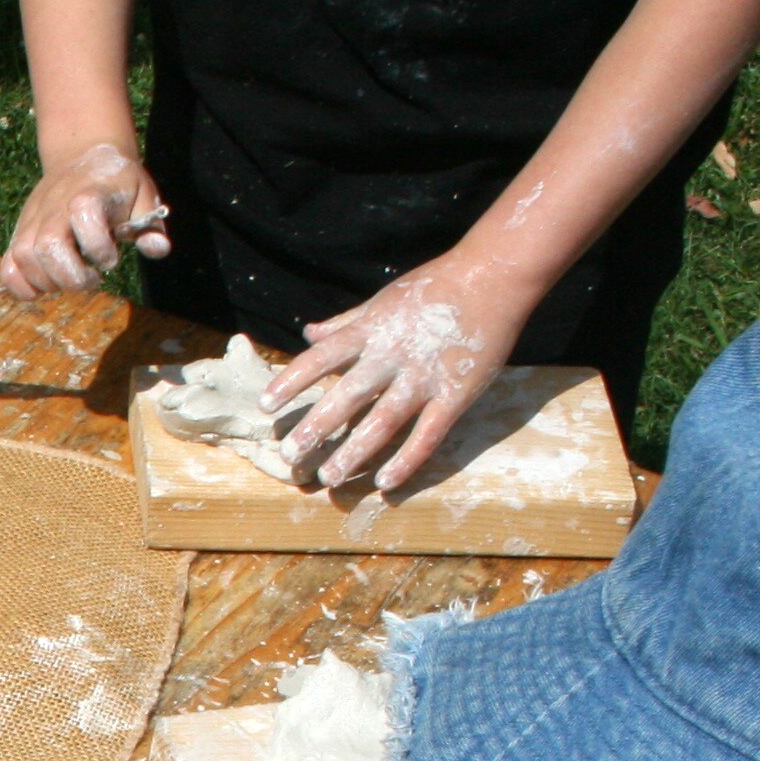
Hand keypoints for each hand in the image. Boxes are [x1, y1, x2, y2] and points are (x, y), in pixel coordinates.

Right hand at [1, 141, 170, 298]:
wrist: (81, 157)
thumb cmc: (116, 183)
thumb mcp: (143, 195)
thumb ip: (150, 225)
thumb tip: (158, 250)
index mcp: (88, 194)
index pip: (84, 217)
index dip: (100, 247)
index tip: (112, 259)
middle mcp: (55, 208)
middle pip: (48, 247)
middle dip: (71, 276)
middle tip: (91, 279)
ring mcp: (33, 222)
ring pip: (23, 258)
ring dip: (47, 282)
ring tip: (69, 280)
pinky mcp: (20, 235)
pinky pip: (7, 266)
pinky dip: (20, 286)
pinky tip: (44, 288)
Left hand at [264, 253, 536, 492]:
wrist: (493, 276)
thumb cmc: (435, 287)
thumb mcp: (382, 300)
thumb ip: (346, 322)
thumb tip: (309, 332)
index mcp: (371, 331)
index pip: (321, 358)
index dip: (292, 380)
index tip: (266, 405)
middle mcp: (392, 355)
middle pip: (346, 396)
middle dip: (316, 427)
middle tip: (290, 455)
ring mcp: (424, 376)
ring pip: (382, 422)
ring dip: (354, 453)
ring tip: (329, 478)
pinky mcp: (455, 393)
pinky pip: (428, 434)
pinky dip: (407, 460)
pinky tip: (385, 484)